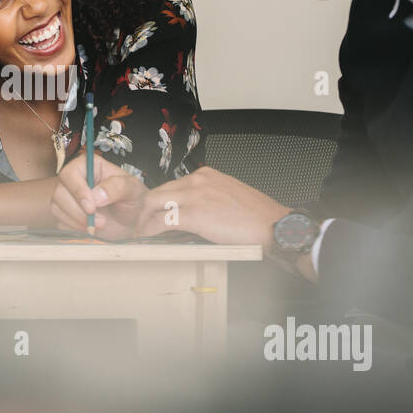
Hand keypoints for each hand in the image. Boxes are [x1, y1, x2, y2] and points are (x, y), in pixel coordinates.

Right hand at [50, 151, 146, 239]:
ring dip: (77, 221)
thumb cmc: (132, 199)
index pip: (70, 174)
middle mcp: (74, 179)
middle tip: (101, 222)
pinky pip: (60, 222)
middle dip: (79, 211)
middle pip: (59, 192)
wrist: (131, 220)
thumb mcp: (133, 189)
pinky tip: (91, 228)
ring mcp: (66, 196)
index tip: (92, 207)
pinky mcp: (64, 213)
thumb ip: (117, 187)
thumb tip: (97, 196)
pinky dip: (75, 229)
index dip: (78, 191)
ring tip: (100, 225)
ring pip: (56, 208)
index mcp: (88, 165)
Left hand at [135, 166, 289, 246]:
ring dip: (143, 220)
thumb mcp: (228, 196)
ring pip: (154, 203)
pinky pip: (161, 221)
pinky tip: (147, 237)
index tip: (153, 212)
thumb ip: (208, 197)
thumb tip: (191, 212)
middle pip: (157, 192)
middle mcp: (197, 180)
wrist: (272, 225)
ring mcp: (194, 195)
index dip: (158, 202)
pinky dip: (149, 230)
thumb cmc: (256, 216)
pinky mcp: (194, 214)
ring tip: (141, 233)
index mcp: (206, 175)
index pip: (170, 185)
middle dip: (144, 210)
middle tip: (140, 224)